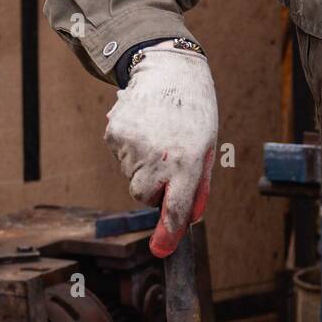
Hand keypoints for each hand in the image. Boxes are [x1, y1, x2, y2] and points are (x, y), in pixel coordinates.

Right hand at [104, 44, 217, 257]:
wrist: (169, 71)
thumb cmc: (194, 114)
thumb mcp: (206, 150)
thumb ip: (196, 188)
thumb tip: (184, 222)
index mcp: (187, 161)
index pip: (174, 207)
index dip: (168, 233)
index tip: (161, 250)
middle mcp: (158, 156)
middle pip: (144, 196)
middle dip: (154, 188)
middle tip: (168, 160)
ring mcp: (132, 145)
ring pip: (131, 177)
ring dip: (143, 166)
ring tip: (158, 136)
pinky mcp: (114, 135)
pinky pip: (120, 158)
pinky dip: (130, 150)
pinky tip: (144, 129)